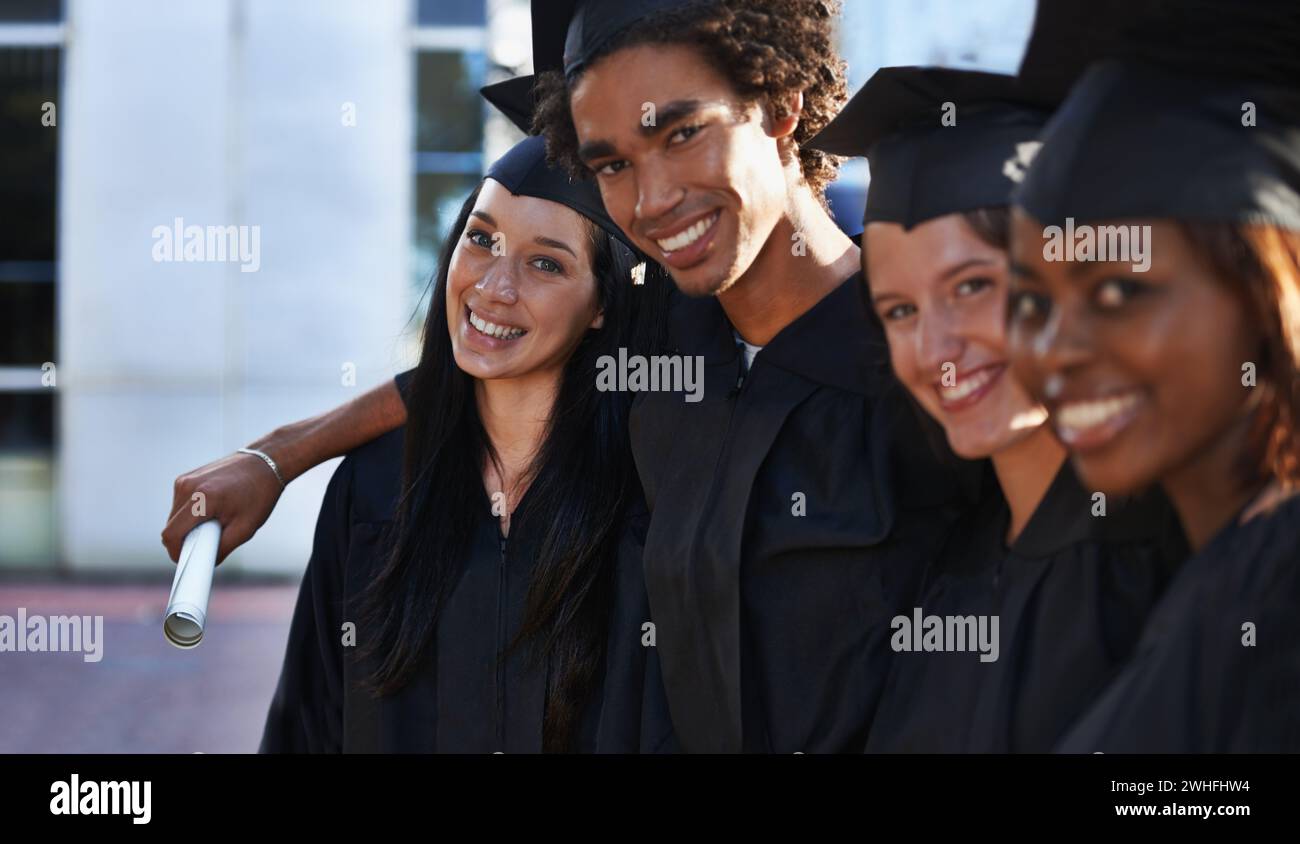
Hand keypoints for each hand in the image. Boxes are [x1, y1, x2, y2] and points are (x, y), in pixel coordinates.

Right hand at [162, 451, 284, 564]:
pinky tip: (213, 508)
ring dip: (189, 526)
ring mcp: (184, 480)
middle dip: (187, 540)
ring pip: (174, 517)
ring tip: (216, 520)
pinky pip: (180, 506)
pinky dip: (191, 513)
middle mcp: (187, 487)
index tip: (190, 561)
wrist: (265, 463)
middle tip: (211, 540)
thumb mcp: (245, 528)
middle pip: (171, 528)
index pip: (171, 536)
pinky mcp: (184, 478)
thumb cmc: (259, 495)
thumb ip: (220, 549)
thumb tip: (202, 563)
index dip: (178, 554)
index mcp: (202, 499)